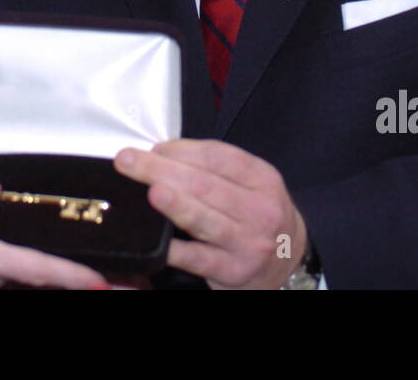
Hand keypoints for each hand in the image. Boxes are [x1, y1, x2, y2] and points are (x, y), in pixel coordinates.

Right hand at [0, 182, 108, 289]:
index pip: (41, 267)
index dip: (76, 276)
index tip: (104, 282)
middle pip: (34, 282)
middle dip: (69, 282)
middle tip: (108, 281)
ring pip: (14, 288)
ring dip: (40, 283)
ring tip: (76, 278)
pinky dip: (13, 284)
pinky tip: (20, 277)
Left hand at [115, 140, 306, 289]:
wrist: (289, 260)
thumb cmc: (258, 215)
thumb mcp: (252, 184)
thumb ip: (214, 169)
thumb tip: (162, 156)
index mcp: (262, 178)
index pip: (218, 157)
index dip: (182, 150)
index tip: (153, 148)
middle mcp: (259, 209)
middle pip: (204, 185)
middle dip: (161, 170)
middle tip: (128, 161)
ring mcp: (247, 242)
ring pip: (204, 220)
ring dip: (175, 205)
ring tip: (151, 191)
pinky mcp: (232, 270)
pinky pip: (199, 259)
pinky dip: (176, 249)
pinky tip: (159, 240)